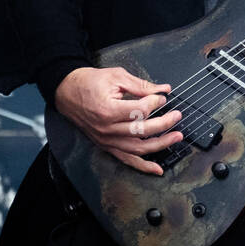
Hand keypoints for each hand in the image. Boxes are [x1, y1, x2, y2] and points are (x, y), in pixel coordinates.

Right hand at [54, 66, 183, 175]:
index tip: (162, 96)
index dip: (156, 102)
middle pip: (143, 130)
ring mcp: (106, 140)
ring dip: (160, 144)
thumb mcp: (116, 76)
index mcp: (108, 110)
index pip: (141, 111)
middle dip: (165, 123)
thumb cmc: (88, 83)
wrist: (67, 92)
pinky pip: (126, 159)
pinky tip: (157, 169)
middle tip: (177, 115)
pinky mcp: (106, 145)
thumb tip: (163, 90)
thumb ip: (141, 85)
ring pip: (138, 148)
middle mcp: (107, 129)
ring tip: (176, 137)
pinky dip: (142, 166)